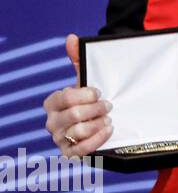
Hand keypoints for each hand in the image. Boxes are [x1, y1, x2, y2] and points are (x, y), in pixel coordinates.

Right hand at [42, 34, 113, 157]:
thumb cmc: (91, 101)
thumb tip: (72, 38)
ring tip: (109, 119)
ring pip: (78, 132)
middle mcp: (52, 122)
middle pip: (73, 115)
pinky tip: (109, 130)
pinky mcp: (70, 154)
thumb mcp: (87, 80)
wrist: (102, 123)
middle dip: (96, 109)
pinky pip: (81, 150)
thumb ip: (79, 60)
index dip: (85, 95)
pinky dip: (98, 139)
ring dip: (98, 124)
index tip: (100, 92)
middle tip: (109, 106)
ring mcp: (60, 139)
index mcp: (53, 103)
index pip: (65, 98)